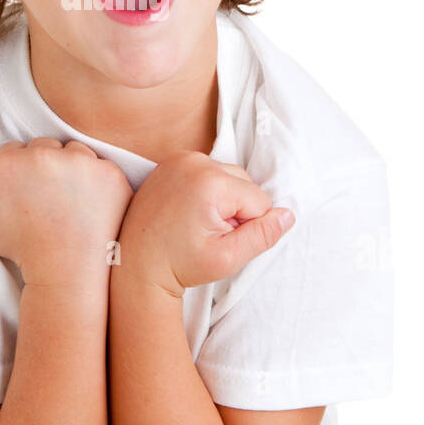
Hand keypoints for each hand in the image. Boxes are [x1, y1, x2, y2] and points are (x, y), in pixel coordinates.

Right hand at [0, 138, 133, 288]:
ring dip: (71, 170)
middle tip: (47, 202)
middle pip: (43, 146)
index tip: (24, 197)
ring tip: (68, 204)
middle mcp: (45, 155)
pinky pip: (99, 165)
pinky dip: (97, 182)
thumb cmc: (24, 250)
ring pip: (73, 152)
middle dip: (44, 168)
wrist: (68, 271)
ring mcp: (82, 161)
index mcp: (10, 162)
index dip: (17, 174)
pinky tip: (90, 206)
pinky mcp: (109, 171)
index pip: (13, 150)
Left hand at [116, 151, 294, 295]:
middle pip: (244, 184)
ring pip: (227, 177)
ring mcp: (179, 159)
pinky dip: (206, 191)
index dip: (247, 226)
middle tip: (207, 234)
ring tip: (196, 224)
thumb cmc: (180, 265)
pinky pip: (207, 173)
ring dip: (222, 200)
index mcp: (211, 182)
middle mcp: (194, 161)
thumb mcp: (227, 258)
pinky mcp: (170, 162)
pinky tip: (187, 213)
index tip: (219, 240)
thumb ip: (263, 235)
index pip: (259, 200)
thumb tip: (288, 215)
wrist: (135, 265)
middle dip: (236, 210)